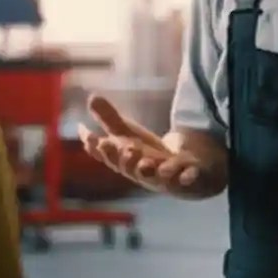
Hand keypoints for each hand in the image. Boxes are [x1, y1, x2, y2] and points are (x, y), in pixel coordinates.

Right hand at [77, 95, 210, 197]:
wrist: (185, 175)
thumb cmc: (150, 158)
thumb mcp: (130, 136)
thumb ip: (110, 120)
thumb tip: (91, 97)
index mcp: (126, 162)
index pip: (107, 155)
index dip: (96, 146)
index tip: (87, 133)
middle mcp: (143, 173)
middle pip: (129, 168)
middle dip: (124, 159)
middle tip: (123, 146)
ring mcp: (166, 179)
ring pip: (155, 177)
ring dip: (149, 171)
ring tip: (147, 163)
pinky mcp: (189, 180)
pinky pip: (188, 180)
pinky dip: (187, 177)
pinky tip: (187, 173)